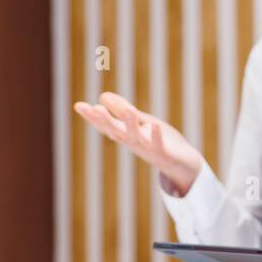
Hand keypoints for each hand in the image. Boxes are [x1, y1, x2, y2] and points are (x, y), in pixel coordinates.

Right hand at [73, 92, 202, 195]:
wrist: (183, 165)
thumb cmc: (159, 141)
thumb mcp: (140, 123)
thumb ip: (122, 111)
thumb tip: (102, 95)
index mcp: (127, 135)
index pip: (106, 125)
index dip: (92, 117)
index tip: (78, 105)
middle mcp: (134, 143)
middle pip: (117, 131)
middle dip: (106, 121)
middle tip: (95, 107)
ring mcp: (149, 149)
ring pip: (137, 137)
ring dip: (131, 124)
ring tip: (127, 109)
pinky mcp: (165, 154)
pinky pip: (159, 145)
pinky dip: (155, 135)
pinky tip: (153, 124)